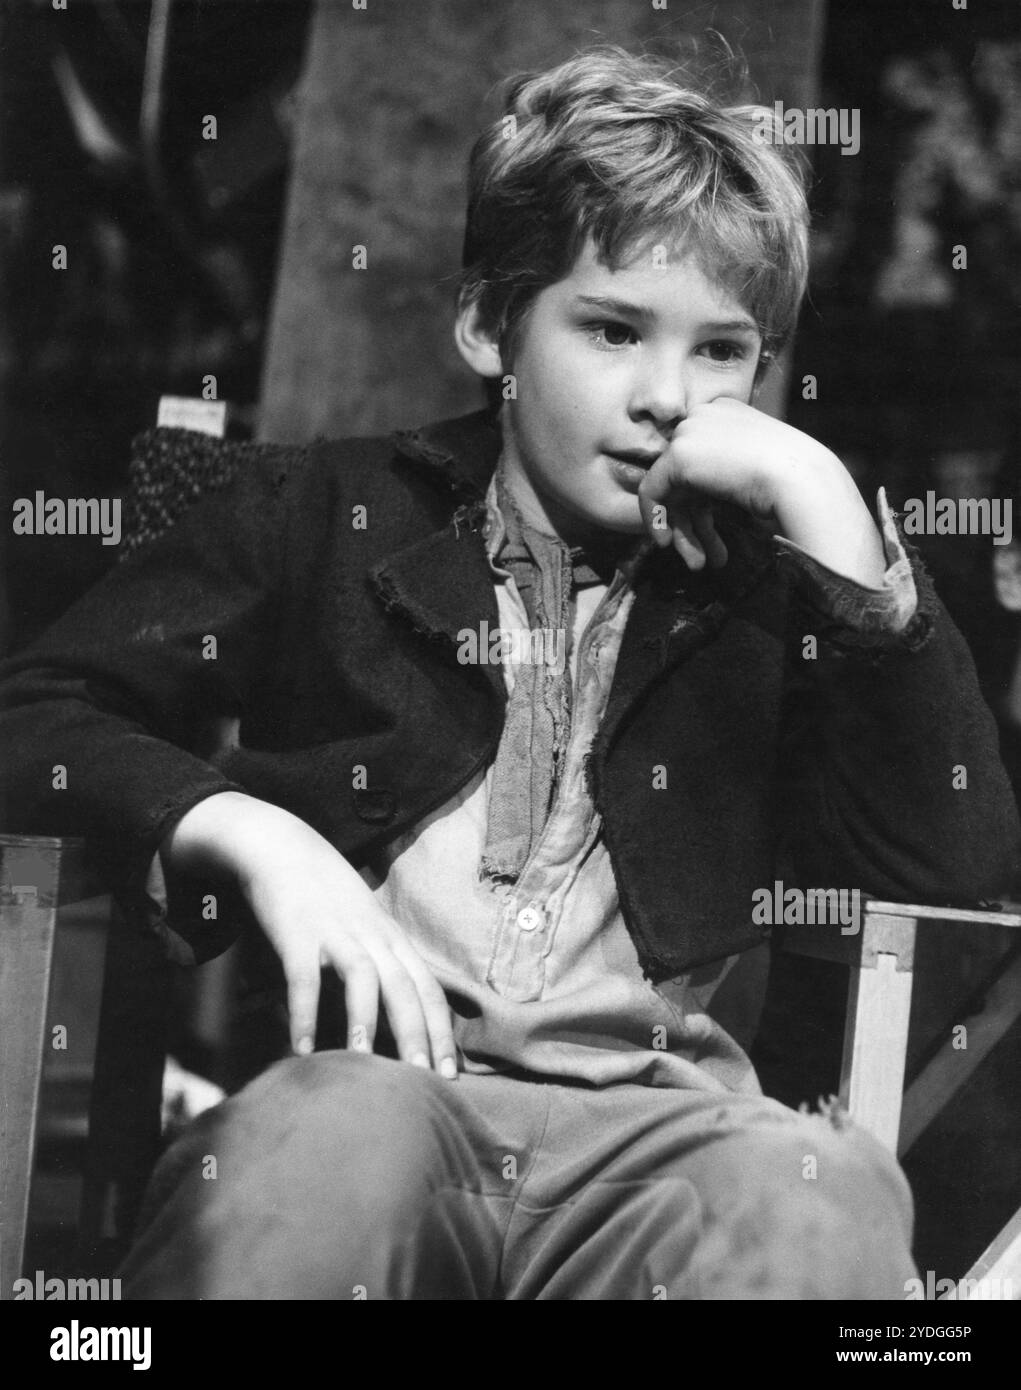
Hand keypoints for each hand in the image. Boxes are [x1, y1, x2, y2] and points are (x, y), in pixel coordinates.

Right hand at [161, 792, 457, 1075]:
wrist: (284, 847)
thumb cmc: (329, 895)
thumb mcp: (368, 925)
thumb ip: (386, 963)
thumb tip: (403, 1016)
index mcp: (393, 938)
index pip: (428, 988)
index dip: (441, 1030)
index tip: (451, 1073)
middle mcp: (372, 936)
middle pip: (403, 987)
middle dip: (416, 1034)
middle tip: (423, 1078)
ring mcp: (335, 932)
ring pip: (362, 978)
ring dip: (365, 1021)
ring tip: (365, 1064)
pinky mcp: (297, 933)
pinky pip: (304, 977)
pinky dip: (305, 1011)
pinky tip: (302, 1047)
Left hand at [637, 398, 887, 586]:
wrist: (802, 481)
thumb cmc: (796, 483)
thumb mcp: (761, 470)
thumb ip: (728, 474)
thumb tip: (703, 499)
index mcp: (730, 411)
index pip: (702, 456)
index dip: (703, 501)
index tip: (713, 533)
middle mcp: (707, 413)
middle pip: (683, 473)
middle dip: (692, 519)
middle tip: (701, 557)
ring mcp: (691, 431)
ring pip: (669, 486)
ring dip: (682, 529)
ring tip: (696, 563)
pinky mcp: (678, 454)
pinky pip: (652, 489)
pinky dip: (656, 519)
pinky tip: (666, 544)